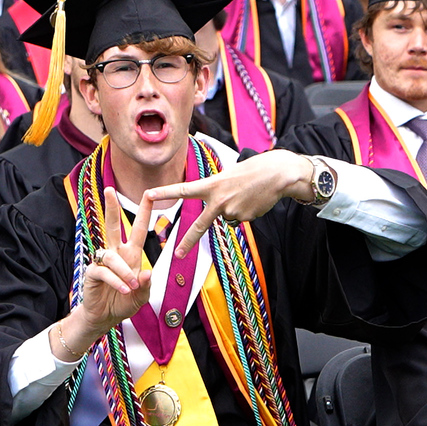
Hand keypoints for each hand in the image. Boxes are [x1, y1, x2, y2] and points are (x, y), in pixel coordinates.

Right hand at [69, 187, 153, 339]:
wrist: (105, 317)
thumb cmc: (123, 303)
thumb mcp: (142, 296)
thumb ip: (146, 286)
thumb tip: (147, 273)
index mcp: (130, 254)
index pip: (137, 229)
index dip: (144, 212)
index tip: (149, 194)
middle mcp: (116, 254)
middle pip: (113, 226)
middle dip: (112, 208)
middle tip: (110, 190)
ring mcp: (102, 262)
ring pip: (112, 256)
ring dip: (124, 272)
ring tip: (131, 287)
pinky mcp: (92, 272)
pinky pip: (104, 272)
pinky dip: (116, 281)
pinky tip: (124, 290)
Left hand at [142, 150, 316, 257]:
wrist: (278, 174)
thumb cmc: (254, 170)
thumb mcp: (229, 175)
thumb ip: (217, 191)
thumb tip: (219, 214)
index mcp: (212, 185)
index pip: (184, 190)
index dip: (165, 193)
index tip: (148, 194)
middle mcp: (219, 200)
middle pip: (200, 225)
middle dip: (188, 242)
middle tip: (176, 255)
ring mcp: (231, 211)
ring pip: (226, 218)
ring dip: (234, 209)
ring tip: (247, 194)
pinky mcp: (244, 219)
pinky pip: (239, 219)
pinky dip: (245, 212)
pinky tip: (254, 200)